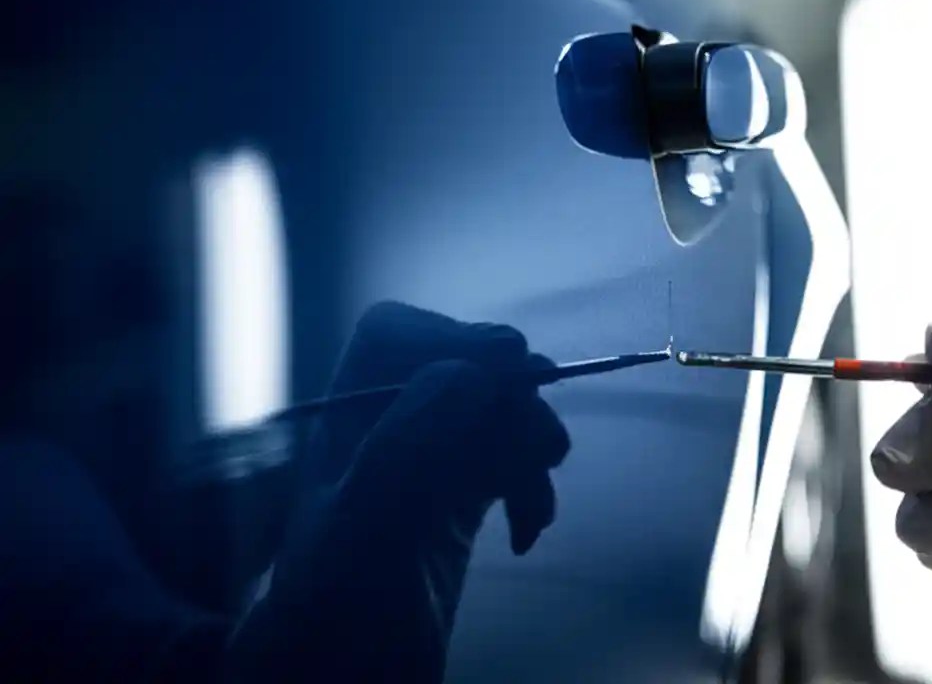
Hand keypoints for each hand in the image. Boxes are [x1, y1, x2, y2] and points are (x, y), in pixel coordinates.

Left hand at [230, 302, 568, 681]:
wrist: (341, 682)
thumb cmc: (338, 606)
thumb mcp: (367, 518)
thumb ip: (411, 438)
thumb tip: (476, 370)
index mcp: (345, 421)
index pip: (393, 337)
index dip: (450, 336)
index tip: (502, 367)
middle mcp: (385, 433)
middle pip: (463, 368)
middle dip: (512, 401)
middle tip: (540, 447)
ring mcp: (425, 466)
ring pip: (497, 417)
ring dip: (531, 452)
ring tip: (533, 508)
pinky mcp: (458, 504)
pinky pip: (510, 465)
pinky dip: (531, 490)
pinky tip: (527, 532)